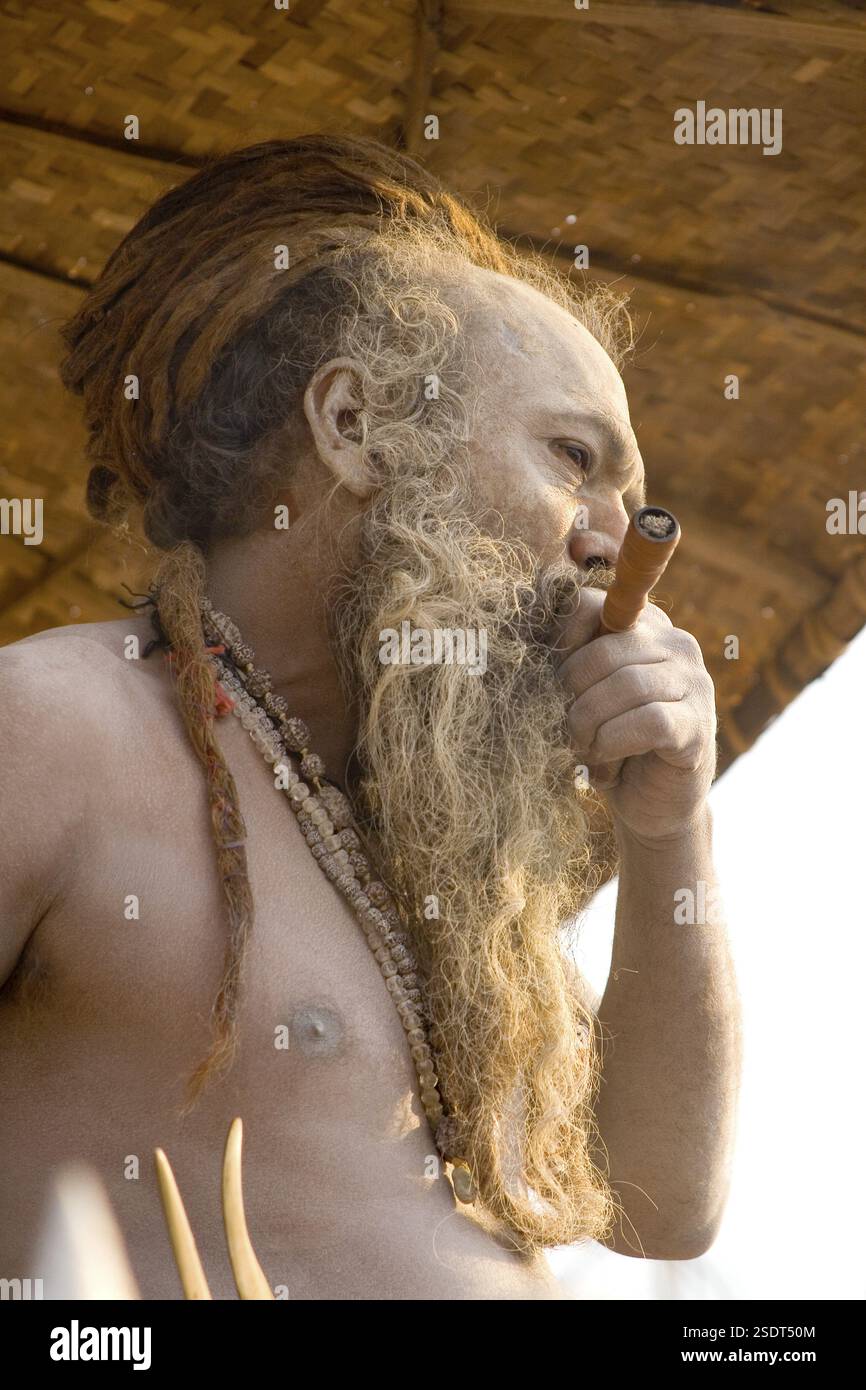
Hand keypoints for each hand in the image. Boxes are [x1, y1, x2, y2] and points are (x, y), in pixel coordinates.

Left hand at [551, 586, 716, 842]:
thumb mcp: (580, 693)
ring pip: (627, 685)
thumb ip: (562, 656)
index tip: (549, 682)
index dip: (557, 643)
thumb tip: (520, 610)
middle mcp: (677, 645)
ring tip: (582, 749)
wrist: (648, 805)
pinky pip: (649, 722)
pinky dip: (614, 745)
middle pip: (604, 650)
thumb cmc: (607, 741)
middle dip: (571, 693)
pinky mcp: (697, 727)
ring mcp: (694, 684)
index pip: (589, 604)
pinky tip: (606, 767)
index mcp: (644, 626)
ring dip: (589, 724)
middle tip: (563, 727)